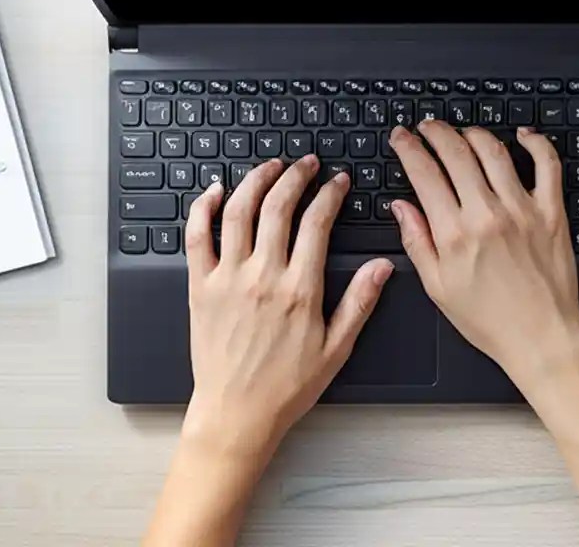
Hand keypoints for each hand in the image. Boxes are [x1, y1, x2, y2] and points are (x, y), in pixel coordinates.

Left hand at [182, 156, 394, 457]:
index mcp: (299, 290)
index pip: (317, 223)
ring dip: (255, 181)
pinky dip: (202, 208)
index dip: (329, 194)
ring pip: (237, 211)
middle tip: (307, 164)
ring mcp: (227, 279)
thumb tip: (382, 266)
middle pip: (278, 206)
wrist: (237, 414)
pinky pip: (196, 237)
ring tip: (270, 167)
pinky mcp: (199, 287)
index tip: (337, 182)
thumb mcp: (336, 348)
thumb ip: (359, 302)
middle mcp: (262, 277)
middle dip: (296, 176)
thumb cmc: (286, 387)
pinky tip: (214, 191)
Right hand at [389, 121, 578, 390]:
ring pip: (494, 151)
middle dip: (436, 132)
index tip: (401, 137)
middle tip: (427, 126)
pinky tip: (523, 135)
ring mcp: (522, 209)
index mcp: (454, 234)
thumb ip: (416, 241)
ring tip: (462, 132)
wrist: (541, 338)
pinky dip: (535, 142)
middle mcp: (487, 214)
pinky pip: (547, 164)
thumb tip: (401, 207)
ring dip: (473, 133)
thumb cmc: (491, 320)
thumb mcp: (438, 287)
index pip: (424, 173)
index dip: (408, 147)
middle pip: (456, 152)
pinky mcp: (552, 212)